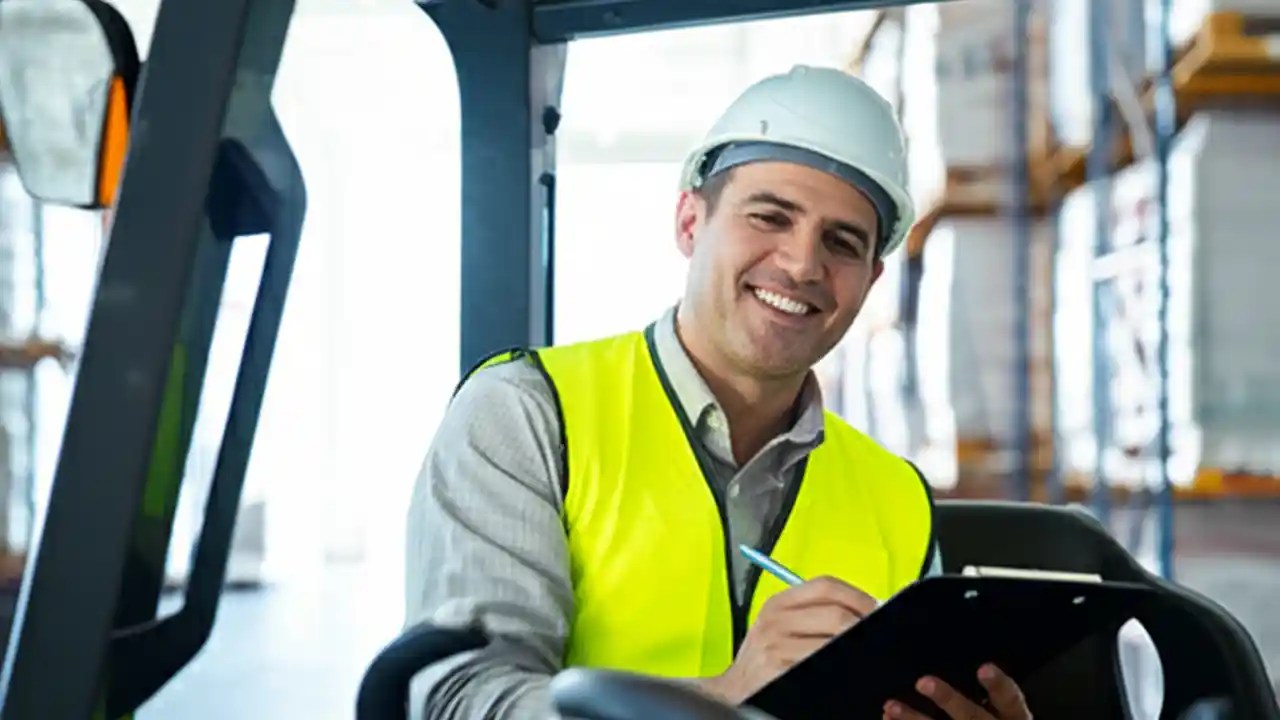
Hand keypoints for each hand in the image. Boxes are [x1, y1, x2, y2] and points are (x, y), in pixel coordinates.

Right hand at [699, 576, 878, 704]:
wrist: (730, 694)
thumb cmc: (762, 664)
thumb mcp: (777, 629)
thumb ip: (813, 615)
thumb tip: (867, 609)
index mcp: (777, 604)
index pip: (825, 586)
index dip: (858, 596)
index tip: (877, 609)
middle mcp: (774, 621)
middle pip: (836, 613)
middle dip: (866, 625)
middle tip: (881, 636)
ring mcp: (776, 647)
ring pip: (835, 640)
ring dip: (859, 648)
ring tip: (866, 654)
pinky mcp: (780, 671)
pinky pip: (826, 664)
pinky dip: (844, 667)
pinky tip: (846, 671)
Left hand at [883, 664, 1031, 718]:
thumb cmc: (997, 718)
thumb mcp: (1005, 709)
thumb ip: (989, 688)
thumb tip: (957, 648)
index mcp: (1013, 717)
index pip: (1010, 700)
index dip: (998, 685)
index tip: (984, 668)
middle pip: (971, 716)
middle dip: (948, 699)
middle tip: (923, 681)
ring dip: (914, 719)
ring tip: (890, 706)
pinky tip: (886, 718)